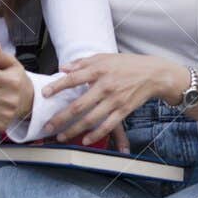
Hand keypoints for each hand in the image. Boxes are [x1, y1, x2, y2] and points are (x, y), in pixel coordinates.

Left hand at [42, 53, 185, 144]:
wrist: (153, 73)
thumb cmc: (127, 64)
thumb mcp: (105, 57)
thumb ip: (83, 62)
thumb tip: (64, 68)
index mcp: (99, 70)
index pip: (73, 79)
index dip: (57, 86)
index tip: (45, 94)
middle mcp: (105, 86)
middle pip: (78, 105)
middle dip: (61, 118)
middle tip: (48, 126)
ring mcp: (114, 100)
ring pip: (90, 119)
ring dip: (73, 130)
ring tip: (61, 136)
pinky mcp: (123, 110)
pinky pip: (107, 125)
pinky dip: (95, 134)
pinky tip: (85, 140)